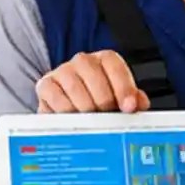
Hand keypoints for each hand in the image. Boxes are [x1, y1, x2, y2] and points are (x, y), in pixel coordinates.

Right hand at [35, 50, 149, 113]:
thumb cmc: (99, 107)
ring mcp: (62, 72)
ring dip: (85, 107)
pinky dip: (66, 110)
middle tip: (107, 117)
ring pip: (74, 85)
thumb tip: (138, 103)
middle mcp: (83, 61)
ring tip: (91, 123)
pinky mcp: (46, 85)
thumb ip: (133, 101)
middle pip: (92, 72)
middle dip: (103, 99)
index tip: (129, 107)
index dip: (123, 86)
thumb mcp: (119, 103)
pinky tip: (73, 120)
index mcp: (104, 61)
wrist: (71, 116)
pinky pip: (55, 95)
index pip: (113, 64)